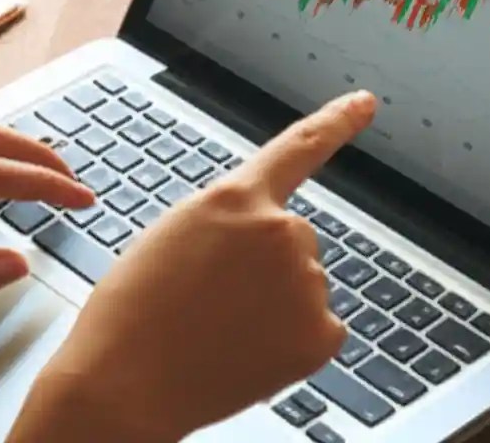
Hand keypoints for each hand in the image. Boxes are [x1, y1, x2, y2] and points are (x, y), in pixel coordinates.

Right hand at [9, 90, 377, 442]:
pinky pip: (317, 329)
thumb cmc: (132, 315)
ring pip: (302, 286)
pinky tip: (246, 352)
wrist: (123, 385)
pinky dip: (290, 342)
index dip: (338, 122)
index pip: (300, 147)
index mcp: (236, 198)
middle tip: (210, 301)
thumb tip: (265, 239)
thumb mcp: (173, 236)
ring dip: (271, 305)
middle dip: (262, 267)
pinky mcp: (321, 333)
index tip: (365, 104)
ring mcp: (306, 282)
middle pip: (292, 238)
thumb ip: (228, 222)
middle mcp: (281, 231)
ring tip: (217, 330)